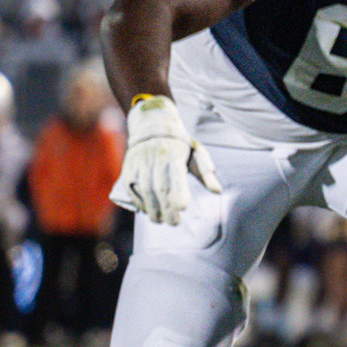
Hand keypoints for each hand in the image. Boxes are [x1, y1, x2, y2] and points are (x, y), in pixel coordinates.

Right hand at [110, 95, 219, 224]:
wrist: (152, 124)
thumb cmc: (180, 144)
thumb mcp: (197, 152)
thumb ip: (206, 172)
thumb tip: (217, 191)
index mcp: (175, 154)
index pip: (176, 174)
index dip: (179, 192)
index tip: (183, 207)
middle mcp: (156, 158)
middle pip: (160, 188)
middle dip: (167, 209)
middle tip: (174, 223)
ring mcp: (140, 162)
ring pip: (145, 190)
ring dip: (152, 209)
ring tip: (161, 221)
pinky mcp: (128, 167)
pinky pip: (132, 189)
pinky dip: (140, 202)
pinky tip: (148, 211)